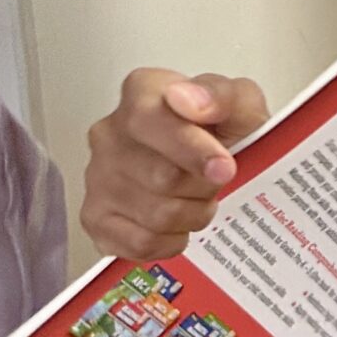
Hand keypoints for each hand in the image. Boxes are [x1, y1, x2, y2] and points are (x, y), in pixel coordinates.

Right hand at [82, 68, 270, 257]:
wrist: (215, 159)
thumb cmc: (223, 128)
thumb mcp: (241, 102)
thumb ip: (222, 95)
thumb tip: (188, 100)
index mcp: (141, 93)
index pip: (151, 122)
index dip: (192, 150)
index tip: (223, 167)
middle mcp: (109, 133)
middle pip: (161, 177)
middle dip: (204, 186)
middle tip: (217, 181)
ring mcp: (97, 178)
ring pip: (155, 215)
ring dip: (193, 214)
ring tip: (200, 199)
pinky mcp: (95, 218)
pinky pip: (140, 243)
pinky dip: (172, 240)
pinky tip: (180, 223)